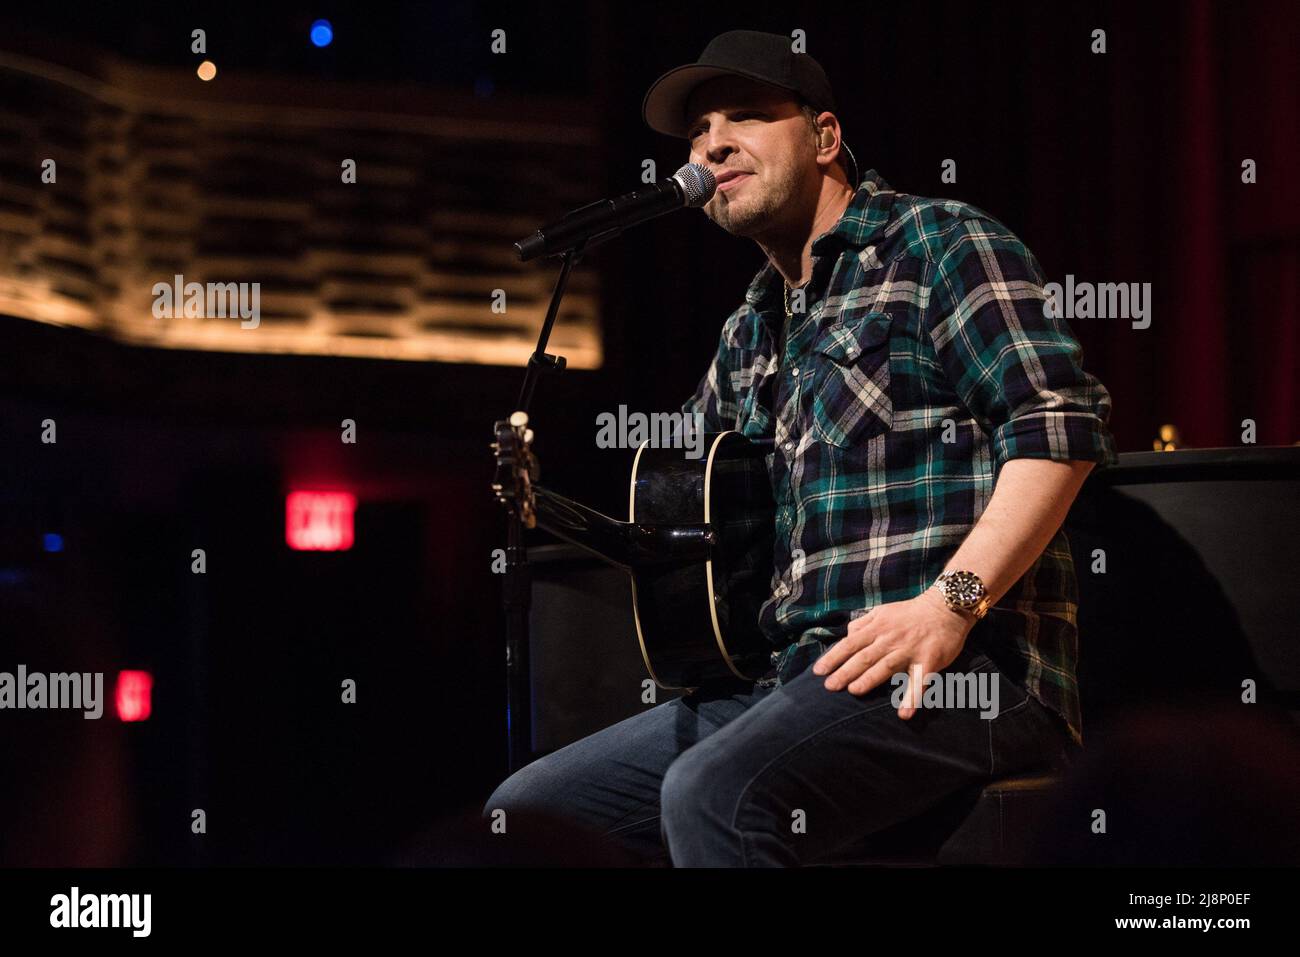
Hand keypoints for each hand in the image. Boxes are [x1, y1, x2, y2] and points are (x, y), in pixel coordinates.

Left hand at [811, 588, 974, 718]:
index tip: (818, 671)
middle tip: (830, 687)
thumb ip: (863, 624)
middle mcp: (890, 640)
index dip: (833, 658)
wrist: (945, 608)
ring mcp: (909, 651)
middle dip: (845, 672)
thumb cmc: (910, 613)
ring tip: (855, 691)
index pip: (850, 644)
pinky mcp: (928, 661)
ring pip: (886, 666)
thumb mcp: (882, 611)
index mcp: (877, 628)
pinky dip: (913, 698)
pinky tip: (904, 713)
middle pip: (864, 657)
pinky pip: (920, 682)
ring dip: (870, 680)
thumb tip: (847, 635)